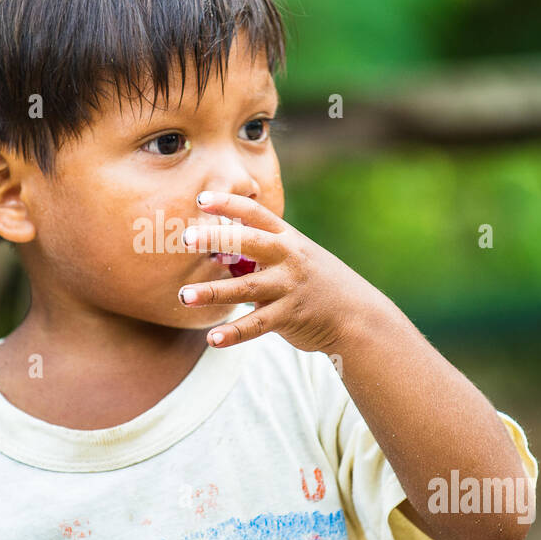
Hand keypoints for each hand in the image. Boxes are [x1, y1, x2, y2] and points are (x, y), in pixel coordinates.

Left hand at [177, 191, 387, 352]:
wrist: (356, 315)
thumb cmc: (315, 282)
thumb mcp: (295, 257)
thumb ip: (260, 252)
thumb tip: (218, 249)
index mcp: (287, 238)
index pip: (255, 214)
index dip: (228, 204)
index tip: (201, 200)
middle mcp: (288, 257)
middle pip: (249, 242)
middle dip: (217, 238)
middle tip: (185, 237)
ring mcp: (289, 286)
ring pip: (245, 288)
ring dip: (212, 293)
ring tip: (184, 296)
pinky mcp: (290, 316)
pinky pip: (256, 325)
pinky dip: (233, 333)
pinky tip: (213, 339)